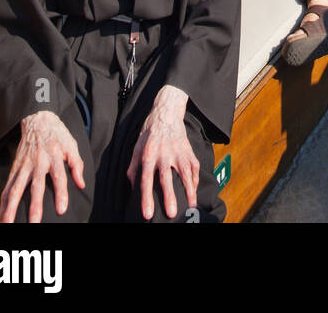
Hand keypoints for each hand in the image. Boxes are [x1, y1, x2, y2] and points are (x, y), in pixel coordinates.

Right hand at [0, 110, 84, 223]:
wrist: (38, 119)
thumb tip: (81, 185)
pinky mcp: (15, 167)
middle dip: (35, 205)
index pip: (59, 177)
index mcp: (55, 156)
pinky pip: (8, 186)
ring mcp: (24, 165)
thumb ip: (77, 165)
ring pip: (16, 188)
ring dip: (11, 207)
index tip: (61, 210)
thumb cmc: (58, 135)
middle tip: (34, 223)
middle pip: (36, 185)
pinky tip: (2, 216)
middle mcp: (38, 161)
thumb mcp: (72, 145)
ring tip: (8, 224)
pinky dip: (3, 202)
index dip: (61, 193)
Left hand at [127, 85, 197, 220]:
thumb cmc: (149, 132)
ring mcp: (178, 152)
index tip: (147, 214)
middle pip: (166, 178)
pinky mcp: (188, 149)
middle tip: (172, 213)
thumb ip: (133, 168)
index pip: (145, 180)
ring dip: (189, 190)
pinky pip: (193, 166)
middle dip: (169, 197)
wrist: (166, 112)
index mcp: (148, 155)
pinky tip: (194, 191)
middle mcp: (163, 154)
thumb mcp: (136, 148)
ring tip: (191, 206)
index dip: (146, 198)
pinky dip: (195, 180)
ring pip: (184, 173)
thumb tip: (132, 188)